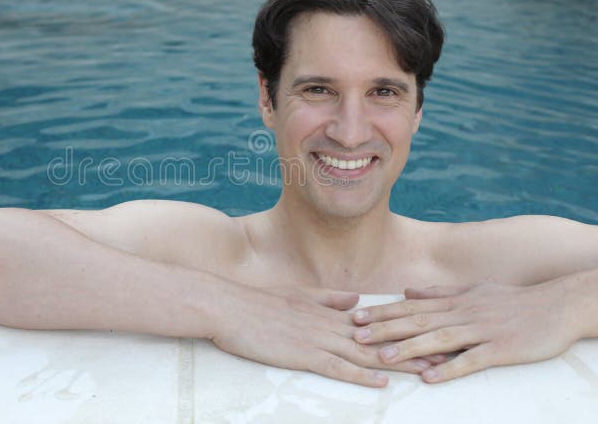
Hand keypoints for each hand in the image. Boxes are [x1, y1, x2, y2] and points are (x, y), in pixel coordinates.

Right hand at [208, 284, 434, 387]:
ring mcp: (318, 339)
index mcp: (330, 312)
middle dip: (416, 347)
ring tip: (429, 370)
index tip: (434, 332)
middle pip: (381, 338)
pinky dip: (362, 374)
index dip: (407, 329)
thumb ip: (329, 299)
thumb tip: (356, 301)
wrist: (229, 306)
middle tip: (448, 353)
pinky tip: (383, 380)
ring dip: (399, 361)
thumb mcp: (298, 296)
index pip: (377, 322)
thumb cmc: (259, 304)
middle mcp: (331, 324)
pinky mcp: (303, 354)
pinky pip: (338, 367)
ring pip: (367, 353)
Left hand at [350, 281, 579, 383]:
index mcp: (455, 301)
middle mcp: (463, 313)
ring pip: (439, 339)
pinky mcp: (501, 349)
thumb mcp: (473, 290)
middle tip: (357, 336)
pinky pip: (471, 360)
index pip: (411, 306)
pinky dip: (449, 369)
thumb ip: (439, 293)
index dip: (383, 312)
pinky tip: (430, 378)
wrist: (557, 305)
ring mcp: (481, 330)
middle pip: (418, 321)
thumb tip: (408, 291)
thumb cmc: (512, 300)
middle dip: (386, 329)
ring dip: (409, 348)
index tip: (357, 318)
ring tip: (383, 357)